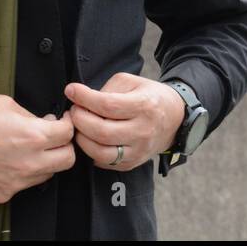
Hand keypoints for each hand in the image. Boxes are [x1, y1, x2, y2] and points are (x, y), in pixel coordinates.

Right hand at [0, 95, 75, 203]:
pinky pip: (24, 184)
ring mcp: (16, 182)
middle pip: (68, 159)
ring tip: (27, 147)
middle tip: (53, 136)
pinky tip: (9, 160)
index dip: (68, 123)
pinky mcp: (2, 193)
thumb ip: (32, 116)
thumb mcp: (7, 104)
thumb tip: (45, 122)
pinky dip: (23, 173)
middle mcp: (28, 163)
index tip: (63, 120)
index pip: (68, 133)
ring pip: (48, 173)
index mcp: (32, 137)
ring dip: (45, 160)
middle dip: (64, 145)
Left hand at [64, 73, 186, 171]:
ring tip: (78, 126)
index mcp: (144, 106)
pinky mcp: (133, 163)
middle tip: (73, 110)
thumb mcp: (132, 82)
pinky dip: (91, 151)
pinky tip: (89, 139)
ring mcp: (138, 150)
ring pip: (101, 152)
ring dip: (82, 139)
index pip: (107, 105)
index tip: (71, 90)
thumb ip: (108, 89)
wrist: (175, 118)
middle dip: (79, 120)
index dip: (84, 98)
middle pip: (101, 131)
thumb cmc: (149, 97)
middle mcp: (143, 131)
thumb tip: (83, 100)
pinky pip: (105, 162)